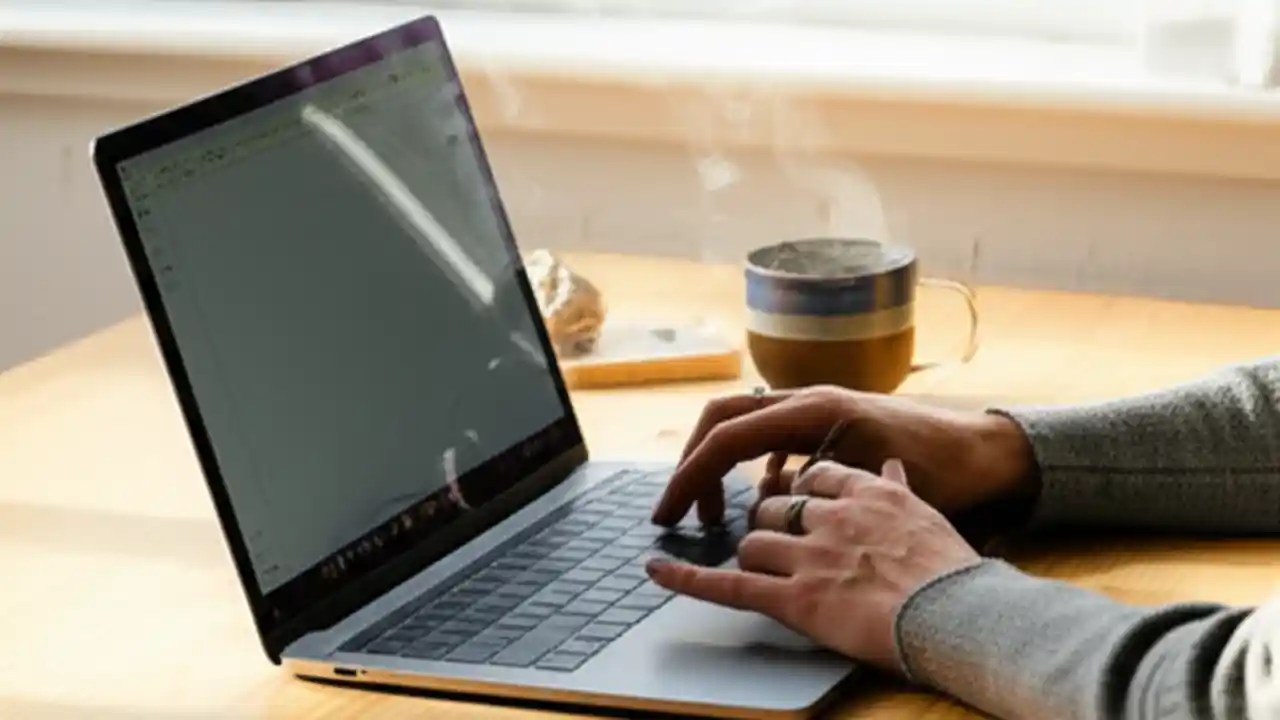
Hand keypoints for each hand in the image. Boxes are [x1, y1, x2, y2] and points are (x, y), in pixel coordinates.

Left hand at [646, 460, 979, 670]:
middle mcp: (830, 514)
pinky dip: (686, 578)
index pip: (808, 474)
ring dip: (754, 555)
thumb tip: (890, 469)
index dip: (796, 490)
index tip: (795, 500)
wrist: (964, 615)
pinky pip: (728, 585)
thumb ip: (899, 485)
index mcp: (863, 488)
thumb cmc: (954, 572)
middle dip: (768, 523)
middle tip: (780, 543)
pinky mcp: (796, 597)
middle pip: (772, 505)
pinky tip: (656, 569)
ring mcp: (809, 554)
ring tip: (769, 572)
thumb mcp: (929, 512)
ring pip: (753, 542)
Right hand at [651, 385, 1037, 526]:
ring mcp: (817, 410)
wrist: (990, 453)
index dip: (691, 476)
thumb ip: (816, 492)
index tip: (669, 513)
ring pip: (744, 427)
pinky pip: (771, 440)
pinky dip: (754, 469)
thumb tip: (761, 507)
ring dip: (720, 466)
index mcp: (813, 410)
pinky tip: (768, 504)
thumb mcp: (876, 484)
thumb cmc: (943, 470)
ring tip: (719, 514)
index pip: (727, 437)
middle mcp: (808, 401)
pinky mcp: (828, 425)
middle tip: (678, 511)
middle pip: (722, 420)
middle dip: (693, 465)